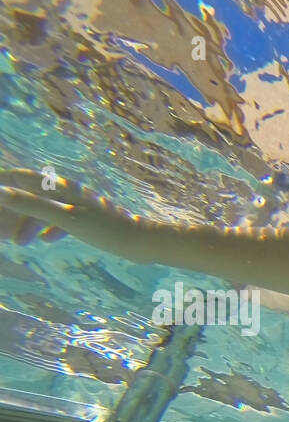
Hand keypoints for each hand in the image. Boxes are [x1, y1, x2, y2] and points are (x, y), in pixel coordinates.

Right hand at [0, 168, 140, 250]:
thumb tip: (3, 192)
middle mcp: (71, 191)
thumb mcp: (66, 218)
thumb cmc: (106, 230)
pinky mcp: (91, 218)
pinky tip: (47, 240)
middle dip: (16, 208)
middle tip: (5, 227)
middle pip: (35, 195)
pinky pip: (64, 219)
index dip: (5, 181)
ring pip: (49, 209)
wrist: (142, 242)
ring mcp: (81, 204)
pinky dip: (52, 227)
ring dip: (33, 223)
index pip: (25, 178)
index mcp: (63, 187)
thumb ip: (34, 205)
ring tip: (22, 242)